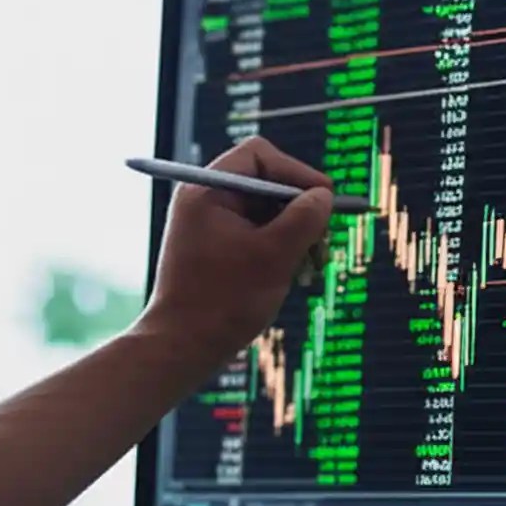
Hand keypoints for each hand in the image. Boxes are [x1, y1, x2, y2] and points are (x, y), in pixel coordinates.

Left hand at [136, 137, 333, 368]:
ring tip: (313, 265)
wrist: (181, 349)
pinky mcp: (216, 251)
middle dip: (300, 210)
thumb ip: (304, 218)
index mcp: (208, 190)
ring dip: (295, 234)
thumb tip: (323, 196)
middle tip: (324, 240)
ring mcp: (209, 227)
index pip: (260, 156)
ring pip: (266, 214)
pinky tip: (296, 275)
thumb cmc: (223, 302)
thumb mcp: (274, 256)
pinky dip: (280, 250)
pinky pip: (256, 236)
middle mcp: (205, 201)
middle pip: (267, 184)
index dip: (298, 173)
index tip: (324, 201)